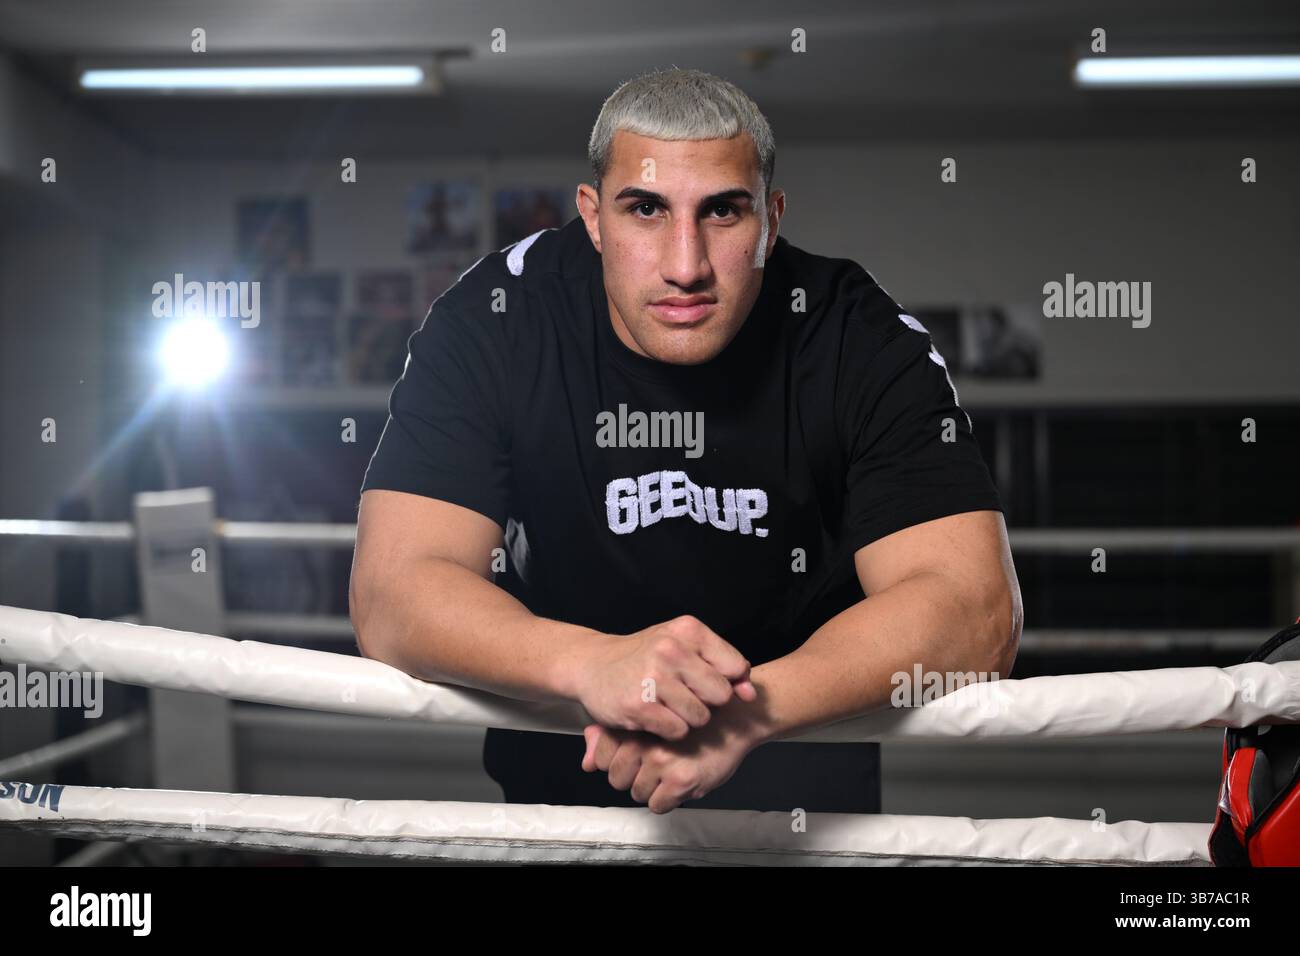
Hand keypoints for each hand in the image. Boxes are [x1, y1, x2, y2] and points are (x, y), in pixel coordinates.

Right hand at [572, 615, 756, 739]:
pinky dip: (670, 730)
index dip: (728, 682)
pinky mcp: (639, 705)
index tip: (708, 684)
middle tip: (685, 695)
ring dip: (688, 718)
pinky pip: (678, 730)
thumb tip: (750, 694)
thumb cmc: (646, 657)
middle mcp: (671, 649)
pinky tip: (655, 716)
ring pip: (700, 716)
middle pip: (721, 695)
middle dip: (708, 702)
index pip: (736, 667)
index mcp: (688, 630)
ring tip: (668, 705)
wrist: (593, 665)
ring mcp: (654, 677)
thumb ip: (723, 666)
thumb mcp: (684, 647)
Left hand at [580, 702, 764, 812]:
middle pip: (617, 778)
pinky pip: (657, 805)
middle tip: (658, 763)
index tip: (632, 757)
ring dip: (652, 788)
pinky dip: (667, 799)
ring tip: (672, 769)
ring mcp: (661, 761)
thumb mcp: (650, 720)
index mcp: (634, 723)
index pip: (600, 756)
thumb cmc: (691, 718)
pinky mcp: (680, 780)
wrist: (734, 718)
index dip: (613, 761)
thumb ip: (612, 737)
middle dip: (634, 776)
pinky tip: (681, 780)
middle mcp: (643, 741)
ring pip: (637, 793)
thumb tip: (587, 763)